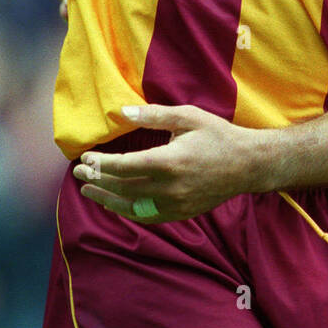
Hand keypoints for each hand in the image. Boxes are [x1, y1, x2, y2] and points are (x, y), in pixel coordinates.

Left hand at [74, 104, 273, 222]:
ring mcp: (175, 204)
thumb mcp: (188, 117)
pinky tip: (115, 204)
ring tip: (89, 192)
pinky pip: (147, 215)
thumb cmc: (218, 136)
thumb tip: (122, 111)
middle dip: (97, 180)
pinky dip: (127, 211)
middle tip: (79, 173)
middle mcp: (170, 187)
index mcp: (169, 161)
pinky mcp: (181, 213)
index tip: (86, 157)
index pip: (123, 167)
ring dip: (106, 199)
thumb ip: (154, 115)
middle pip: (122, 188)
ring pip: (131, 206)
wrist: (249, 165)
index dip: (100, 163)